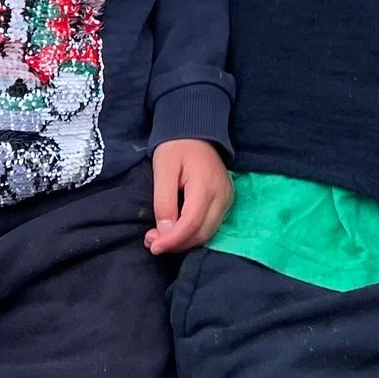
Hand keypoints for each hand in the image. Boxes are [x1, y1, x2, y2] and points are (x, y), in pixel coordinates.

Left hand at [146, 139, 231, 253]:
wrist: (197, 131)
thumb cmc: (177, 147)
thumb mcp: (163, 169)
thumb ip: (164, 200)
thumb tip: (164, 231)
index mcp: (206, 185)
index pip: (191, 223)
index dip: (172, 240)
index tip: (153, 246)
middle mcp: (222, 196)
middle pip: (201, 233)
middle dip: (176, 244)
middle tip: (151, 241)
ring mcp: (227, 199)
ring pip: (207, 233)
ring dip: (184, 242)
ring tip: (160, 238)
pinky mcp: (225, 201)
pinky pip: (210, 226)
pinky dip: (192, 234)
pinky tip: (175, 231)